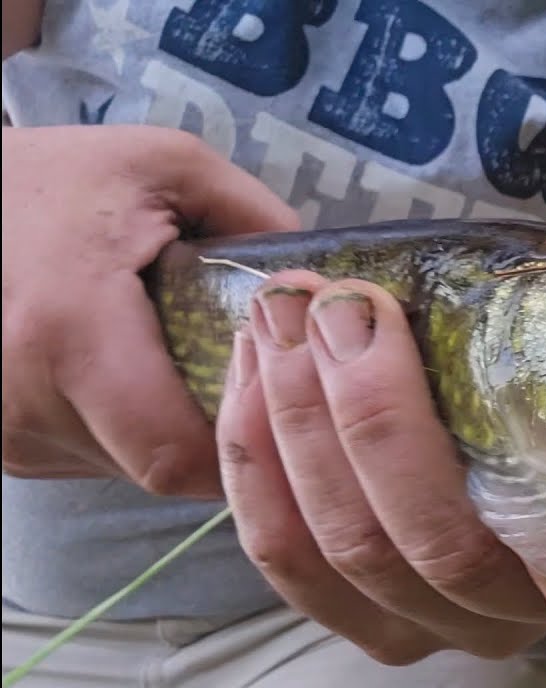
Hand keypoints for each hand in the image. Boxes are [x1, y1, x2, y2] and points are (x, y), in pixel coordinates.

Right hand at [1, 125, 299, 495]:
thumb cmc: (58, 178)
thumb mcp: (169, 166)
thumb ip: (256, 219)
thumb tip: (321, 287)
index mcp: (72, 334)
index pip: (178, 456)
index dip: (244, 445)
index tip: (281, 401)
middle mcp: (26, 404)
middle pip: (161, 470)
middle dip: (218, 435)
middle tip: (245, 377)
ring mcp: (3, 433)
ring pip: (127, 470)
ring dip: (170, 431)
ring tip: (179, 361)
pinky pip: (91, 459)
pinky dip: (126, 428)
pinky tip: (132, 371)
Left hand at [218, 271, 545, 661]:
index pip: (480, 548)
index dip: (397, 434)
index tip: (371, 309)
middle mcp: (512, 619)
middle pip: (401, 544)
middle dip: (337, 406)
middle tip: (319, 294)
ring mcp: (429, 620)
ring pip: (330, 554)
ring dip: (284, 426)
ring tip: (279, 315)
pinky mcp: (361, 602)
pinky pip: (285, 560)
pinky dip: (252, 465)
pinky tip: (248, 377)